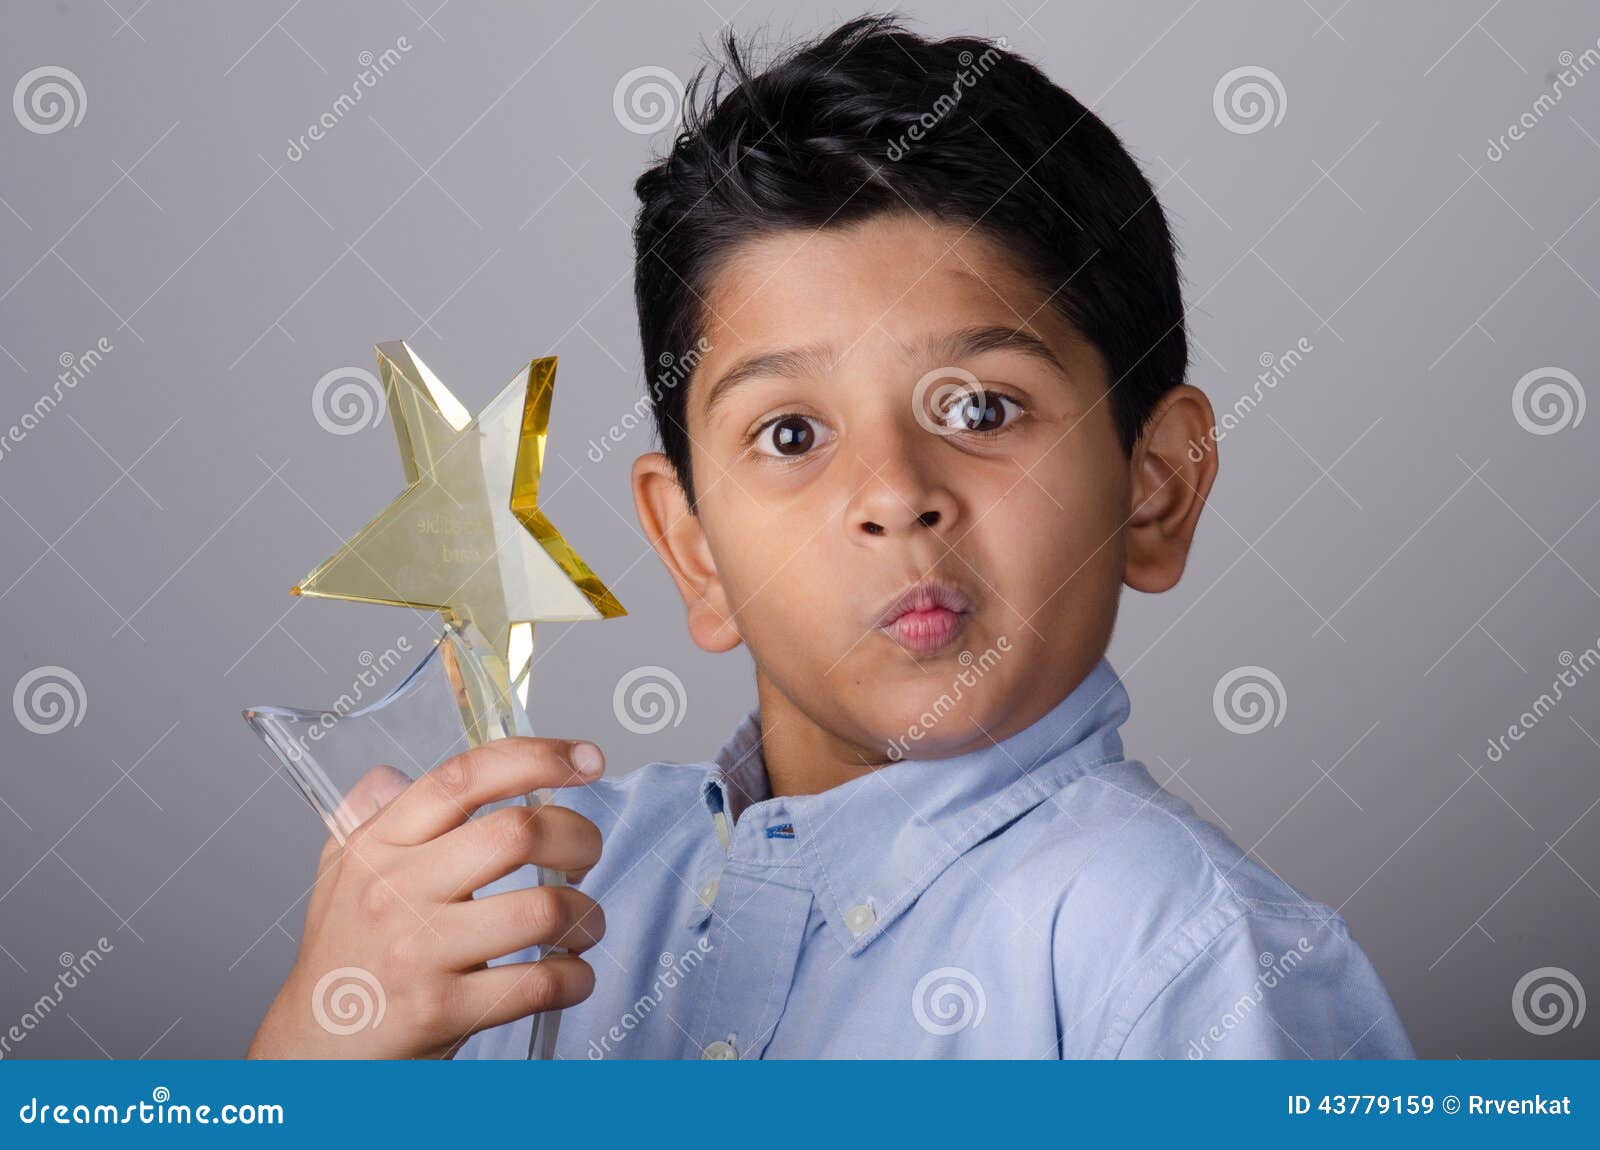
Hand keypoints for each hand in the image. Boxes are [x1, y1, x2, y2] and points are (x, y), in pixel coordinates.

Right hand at [247, 737, 606, 1058]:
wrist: (310, 1052)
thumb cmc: (341, 958)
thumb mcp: (338, 875)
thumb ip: (366, 818)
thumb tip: (393, 773)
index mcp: (380, 844)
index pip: (465, 777)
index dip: (536, 757)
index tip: (586, 758)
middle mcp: (396, 889)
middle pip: (517, 834)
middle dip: (578, 838)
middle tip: (587, 855)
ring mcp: (419, 951)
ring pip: (542, 910)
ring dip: (586, 915)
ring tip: (585, 924)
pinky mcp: (442, 1009)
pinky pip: (538, 983)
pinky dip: (575, 978)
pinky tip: (571, 975)